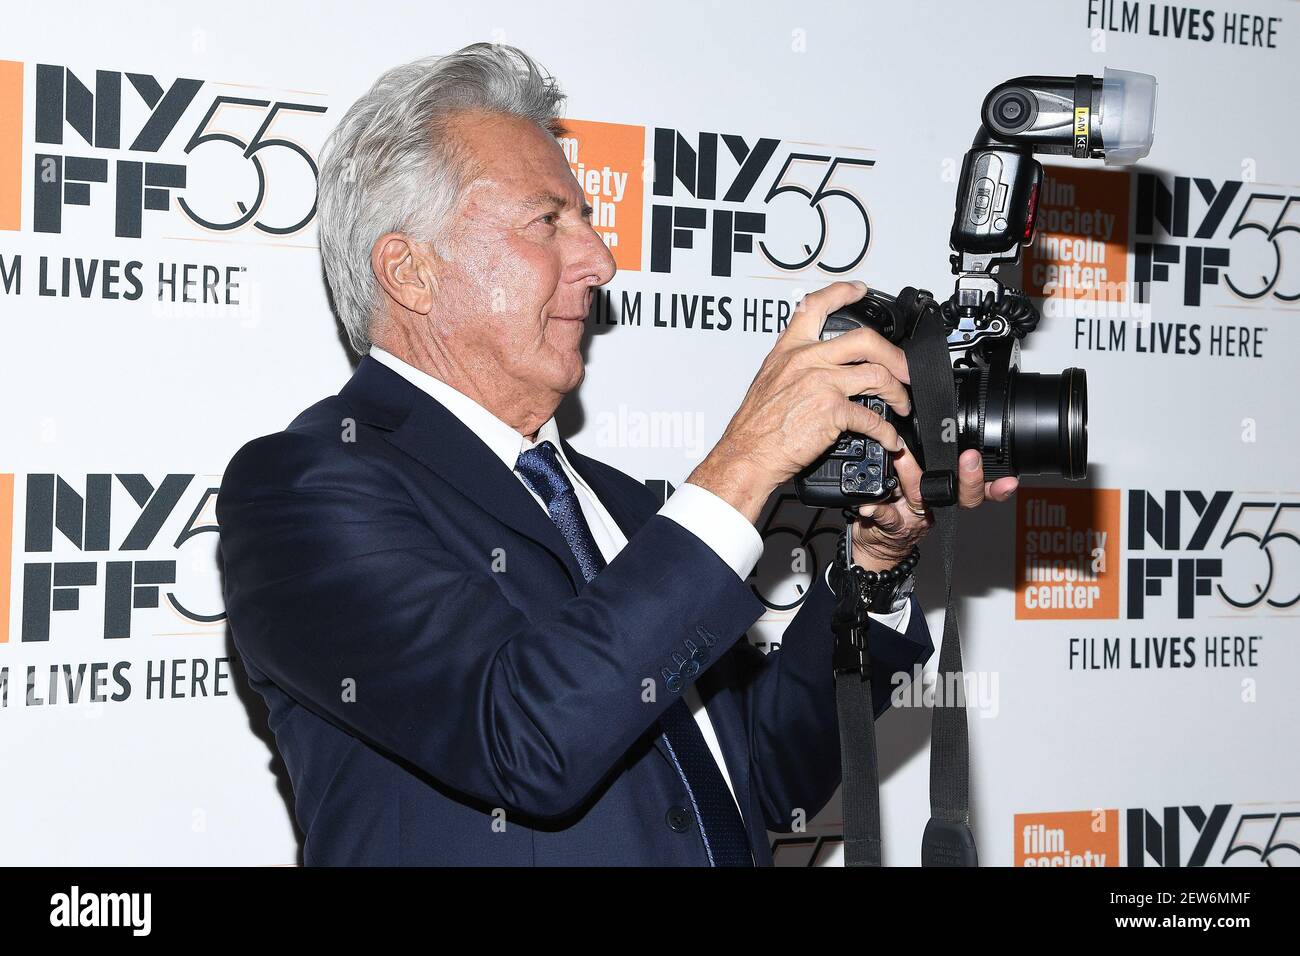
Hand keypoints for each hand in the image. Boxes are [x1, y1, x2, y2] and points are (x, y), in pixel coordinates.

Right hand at [687, 281, 911, 523]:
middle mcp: (807, 360)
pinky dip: (887, 432)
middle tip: (904, 369)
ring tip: (902, 405)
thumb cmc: (754, 427)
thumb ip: (793, 368)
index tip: (859, 290)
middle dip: (895, 356)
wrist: (747, 454)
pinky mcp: (832, 410)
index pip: (815, 306)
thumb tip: (817, 371)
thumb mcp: (767, 382)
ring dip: (898, 393)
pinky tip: (890, 438)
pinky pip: (872, 418)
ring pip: (878, 376)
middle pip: (866, 340)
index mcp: (789, 350)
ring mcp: (821, 383)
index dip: (842, 292)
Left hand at [850, 447, 1019, 571]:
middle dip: (969, 478)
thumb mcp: (921, 484)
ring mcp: (915, 517)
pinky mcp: (892, 525)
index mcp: (946, 496)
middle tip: (971, 458)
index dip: (994, 486)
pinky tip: (871, 504)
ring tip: (903, 456)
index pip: (977, 489)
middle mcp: (935, 507)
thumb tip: (939, 425)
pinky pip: (886, 516)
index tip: (1008, 480)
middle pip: (959, 494)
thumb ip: (931, 462)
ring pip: (920, 496)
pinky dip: (878, 509)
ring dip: (913, 474)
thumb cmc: (899, 509)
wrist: (879, 545)